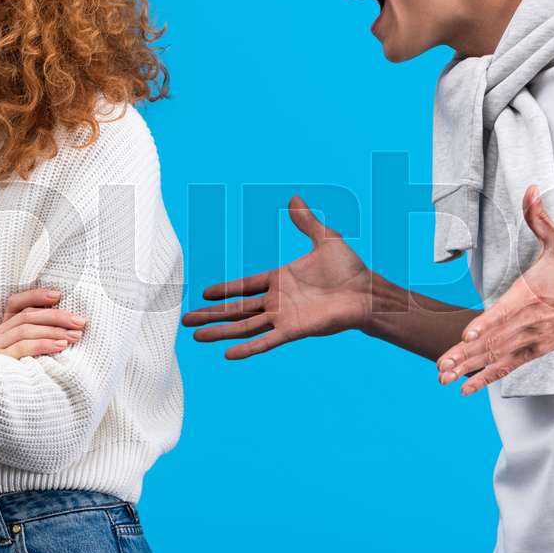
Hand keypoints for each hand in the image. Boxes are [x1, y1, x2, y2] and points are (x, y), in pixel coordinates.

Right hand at [0, 288, 86, 358]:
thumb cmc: (16, 380)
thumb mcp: (27, 357)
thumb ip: (39, 341)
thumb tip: (70, 331)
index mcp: (3, 330)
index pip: (16, 303)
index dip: (36, 296)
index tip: (59, 295)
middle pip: (27, 315)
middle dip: (57, 316)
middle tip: (80, 321)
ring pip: (26, 328)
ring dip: (54, 330)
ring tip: (76, 336)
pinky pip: (22, 347)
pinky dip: (43, 344)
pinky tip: (61, 346)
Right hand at [181, 195, 372, 358]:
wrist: (367, 293)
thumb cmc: (350, 269)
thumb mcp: (325, 239)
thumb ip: (307, 222)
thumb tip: (295, 199)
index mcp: (280, 280)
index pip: (244, 285)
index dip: (224, 289)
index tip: (203, 293)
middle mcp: (277, 301)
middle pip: (236, 309)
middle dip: (210, 314)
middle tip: (186, 319)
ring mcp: (283, 317)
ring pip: (243, 326)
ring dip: (219, 331)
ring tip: (195, 336)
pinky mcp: (293, 330)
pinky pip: (265, 340)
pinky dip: (247, 348)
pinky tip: (227, 353)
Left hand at [436, 185, 553, 394]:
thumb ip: (538, 216)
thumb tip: (529, 189)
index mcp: (531, 295)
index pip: (504, 312)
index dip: (484, 324)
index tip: (465, 336)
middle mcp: (529, 321)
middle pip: (493, 342)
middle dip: (464, 356)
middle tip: (439, 366)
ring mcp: (533, 339)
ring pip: (496, 357)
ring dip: (469, 369)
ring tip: (443, 378)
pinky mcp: (537, 350)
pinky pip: (508, 367)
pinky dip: (487, 378)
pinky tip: (467, 387)